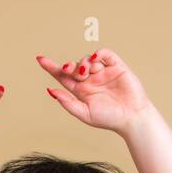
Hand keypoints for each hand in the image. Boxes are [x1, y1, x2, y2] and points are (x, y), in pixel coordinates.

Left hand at [36, 49, 150, 133]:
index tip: (39, 59)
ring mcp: (103, 72)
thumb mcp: (84, 113)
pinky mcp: (116, 67)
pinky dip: (99, 53)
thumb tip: (51, 91)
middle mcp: (90, 79)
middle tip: (72, 70)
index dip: (51, 67)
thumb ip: (68, 102)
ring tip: (87, 72)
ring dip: (84, 62)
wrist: (132, 118)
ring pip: (87, 59)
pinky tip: (95, 58)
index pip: (62, 76)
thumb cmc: (109, 119)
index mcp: (80, 90)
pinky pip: (105, 54)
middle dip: (70, 66)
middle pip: (74, 66)